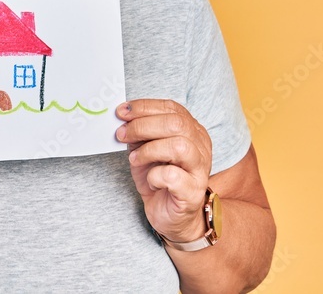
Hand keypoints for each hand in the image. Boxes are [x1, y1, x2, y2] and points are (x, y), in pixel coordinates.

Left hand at [115, 99, 211, 243]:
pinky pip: (173, 176)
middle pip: (177, 124)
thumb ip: (139, 133)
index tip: (121, 111)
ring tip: (135, 159)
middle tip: (122, 134)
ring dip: (149, 150)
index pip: (172, 108)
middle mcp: (201, 147)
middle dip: (143, 126)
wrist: (171, 216)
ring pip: (180, 146)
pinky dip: (155, 175)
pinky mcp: (193, 192)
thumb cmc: (160, 179)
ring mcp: (200, 170)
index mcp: (192, 131)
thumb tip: (122, 118)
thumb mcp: (146, 150)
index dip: (145, 107)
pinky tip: (151, 180)